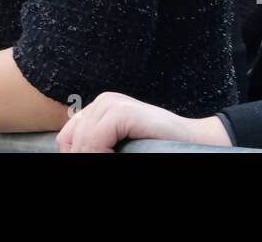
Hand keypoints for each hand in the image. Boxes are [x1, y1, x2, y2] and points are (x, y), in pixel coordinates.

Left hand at [56, 92, 230, 151]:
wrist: (194, 141)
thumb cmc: (159, 147)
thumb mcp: (120, 147)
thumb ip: (98, 146)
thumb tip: (71, 154)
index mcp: (99, 110)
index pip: (67, 139)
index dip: (76, 155)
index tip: (97, 160)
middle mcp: (102, 102)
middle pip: (69, 140)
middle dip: (83, 156)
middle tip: (110, 159)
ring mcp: (111, 103)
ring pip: (80, 142)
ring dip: (92, 156)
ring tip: (116, 158)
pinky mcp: (122, 111)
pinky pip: (94, 139)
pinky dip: (99, 153)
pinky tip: (116, 156)